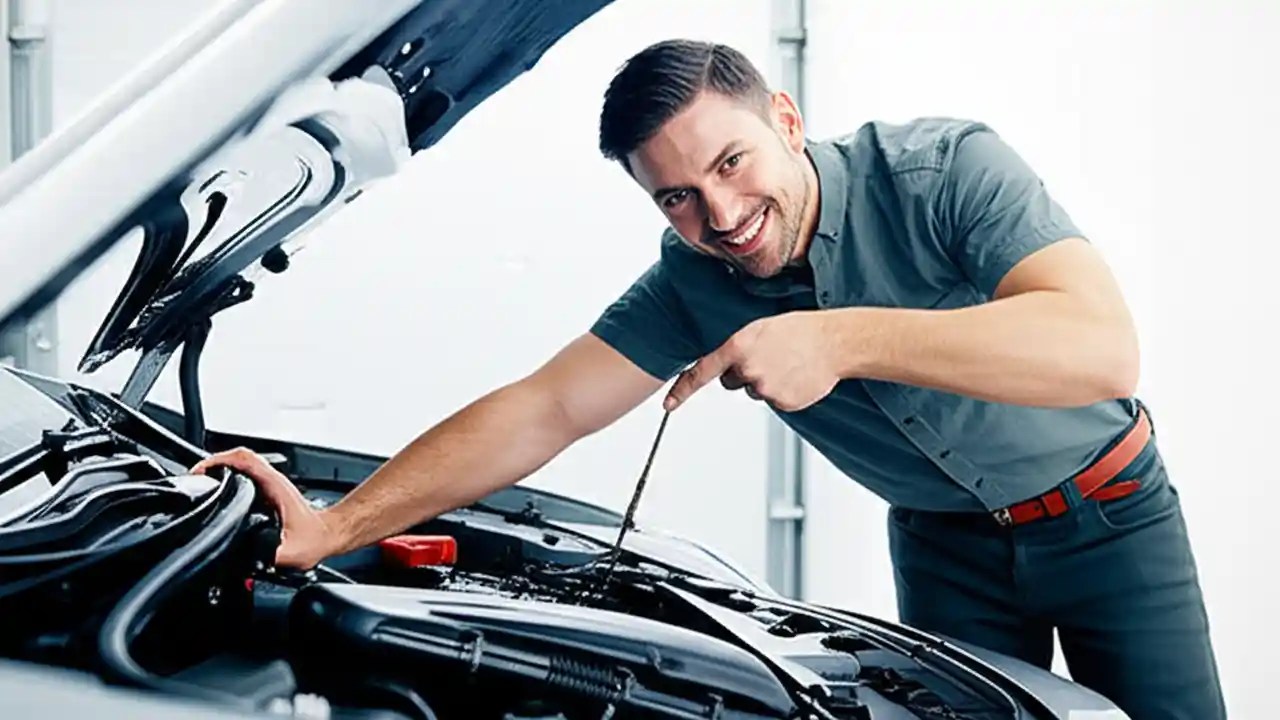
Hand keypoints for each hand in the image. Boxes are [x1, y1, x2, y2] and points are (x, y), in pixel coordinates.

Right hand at [191, 447, 342, 569]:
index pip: (246, 460)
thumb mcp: (291, 552)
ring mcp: (269, 485)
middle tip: (195, 476)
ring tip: (201, 479)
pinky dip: (228, 476)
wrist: (327, 537)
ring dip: (220, 468)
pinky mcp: (266, 492)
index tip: (203, 470)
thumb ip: (270, 555)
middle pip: (239, 458)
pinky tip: (217, 488)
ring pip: (241, 464)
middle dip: (214, 463)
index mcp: (275, 488)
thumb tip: (251, 558)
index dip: (221, 460)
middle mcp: (271, 482)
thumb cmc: (314, 540)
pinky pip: (244, 475)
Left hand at [664, 311, 840, 411]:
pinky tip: (797, 375)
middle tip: (770, 357)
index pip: (702, 372)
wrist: (833, 342)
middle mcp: (747, 370)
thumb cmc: (800, 330)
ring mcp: (765, 389)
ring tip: (788, 364)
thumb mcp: (761, 329)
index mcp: (738, 348)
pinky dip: (784, 392)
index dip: (683, 390)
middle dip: (744, 373)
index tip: (669, 404)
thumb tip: (729, 366)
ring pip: (755, 391)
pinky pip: (774, 401)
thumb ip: (740, 348)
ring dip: (767, 381)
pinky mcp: (782, 403)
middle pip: (731, 382)